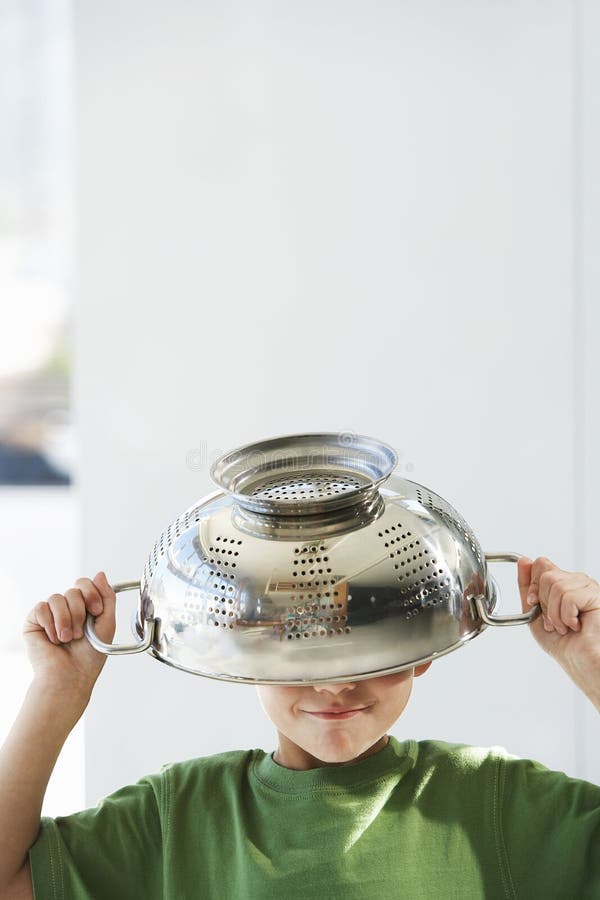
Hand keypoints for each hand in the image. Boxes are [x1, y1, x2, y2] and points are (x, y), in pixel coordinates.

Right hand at [22, 572, 115, 696]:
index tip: (96, 612)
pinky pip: (41, 608)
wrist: (70, 677)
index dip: (92, 593)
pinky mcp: (34, 621)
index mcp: (85, 607)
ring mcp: (50, 614)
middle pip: (73, 590)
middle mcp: (67, 608)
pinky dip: (50, 625)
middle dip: (79, 612)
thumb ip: (107, 597)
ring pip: (57, 598)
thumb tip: (100, 574)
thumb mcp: (107, 623)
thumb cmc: (89, 657)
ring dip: (65, 620)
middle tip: (80, 633)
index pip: (86, 583)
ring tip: (67, 639)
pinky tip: (53, 639)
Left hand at [518, 556, 599, 710]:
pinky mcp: (595, 596)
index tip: (534, 603)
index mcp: (563, 584)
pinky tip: (575, 626)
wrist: (582, 664)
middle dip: (543, 602)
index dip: (532, 585)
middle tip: (552, 622)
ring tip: (564, 627)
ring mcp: (587, 587)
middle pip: (545, 573)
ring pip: (555, 584)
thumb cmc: (565, 645)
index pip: (541, 564)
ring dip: (554, 613)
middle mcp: (576, 581)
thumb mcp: (535, 614)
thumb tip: (523, 561)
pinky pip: (568, 596)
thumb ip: (528, 588)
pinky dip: (565, 616)